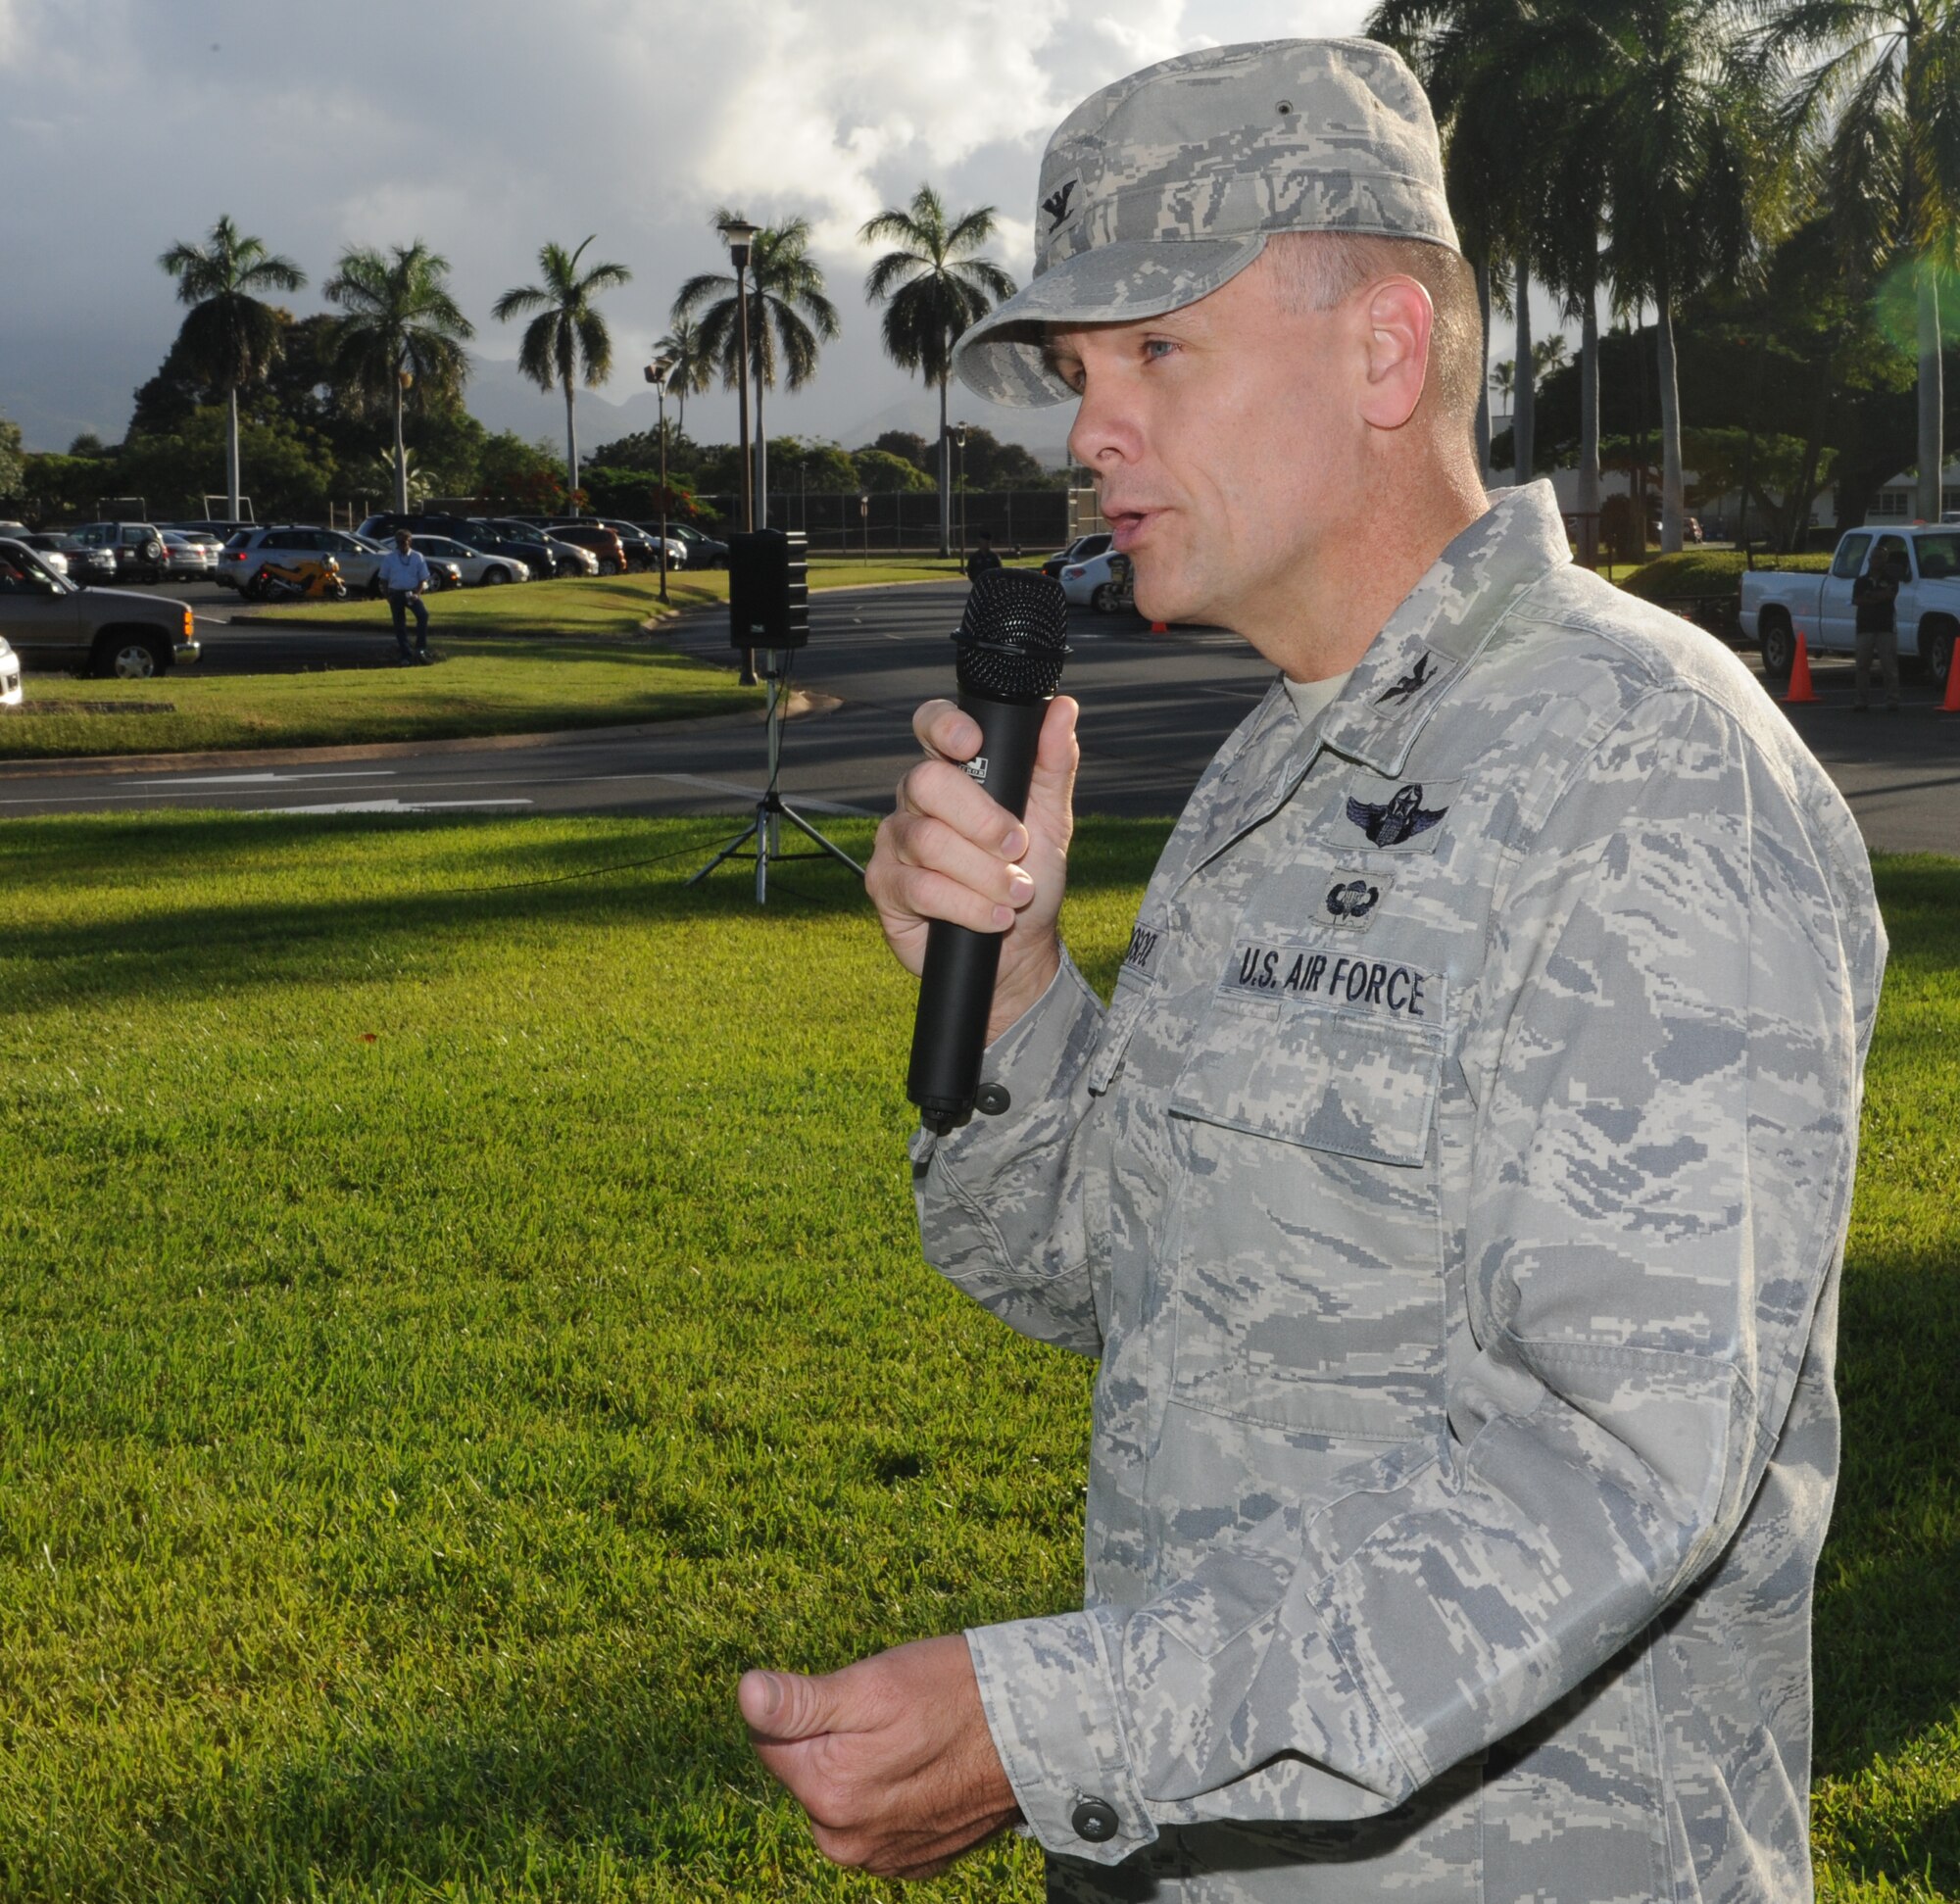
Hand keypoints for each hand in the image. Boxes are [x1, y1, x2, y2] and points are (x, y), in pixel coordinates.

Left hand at [739, 1635, 1021, 1880]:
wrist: (1038, 1734)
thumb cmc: (954, 1695)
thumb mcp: (873, 1684)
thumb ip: (802, 1702)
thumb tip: (745, 1695)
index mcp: (827, 1793)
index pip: (772, 1739)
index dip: (806, 1705)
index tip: (852, 1692)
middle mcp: (846, 1840)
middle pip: (808, 1771)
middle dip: (835, 1738)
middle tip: (889, 1712)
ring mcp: (882, 1857)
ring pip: (844, 1795)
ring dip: (866, 1765)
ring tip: (915, 1736)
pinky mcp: (913, 1862)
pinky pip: (879, 1819)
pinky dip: (894, 1791)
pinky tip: (930, 1767)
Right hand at [866, 696, 1078, 1042]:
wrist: (1016, 948)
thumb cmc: (1029, 876)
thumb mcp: (1052, 819)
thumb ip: (1053, 764)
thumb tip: (1063, 709)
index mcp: (952, 773)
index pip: (930, 726)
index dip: (944, 726)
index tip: (973, 744)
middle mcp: (915, 802)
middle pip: (926, 783)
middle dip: (981, 820)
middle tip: (1018, 848)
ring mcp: (894, 843)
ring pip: (927, 842)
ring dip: (983, 873)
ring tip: (1015, 893)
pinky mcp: (884, 887)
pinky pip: (920, 888)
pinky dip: (967, 905)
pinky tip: (992, 916)